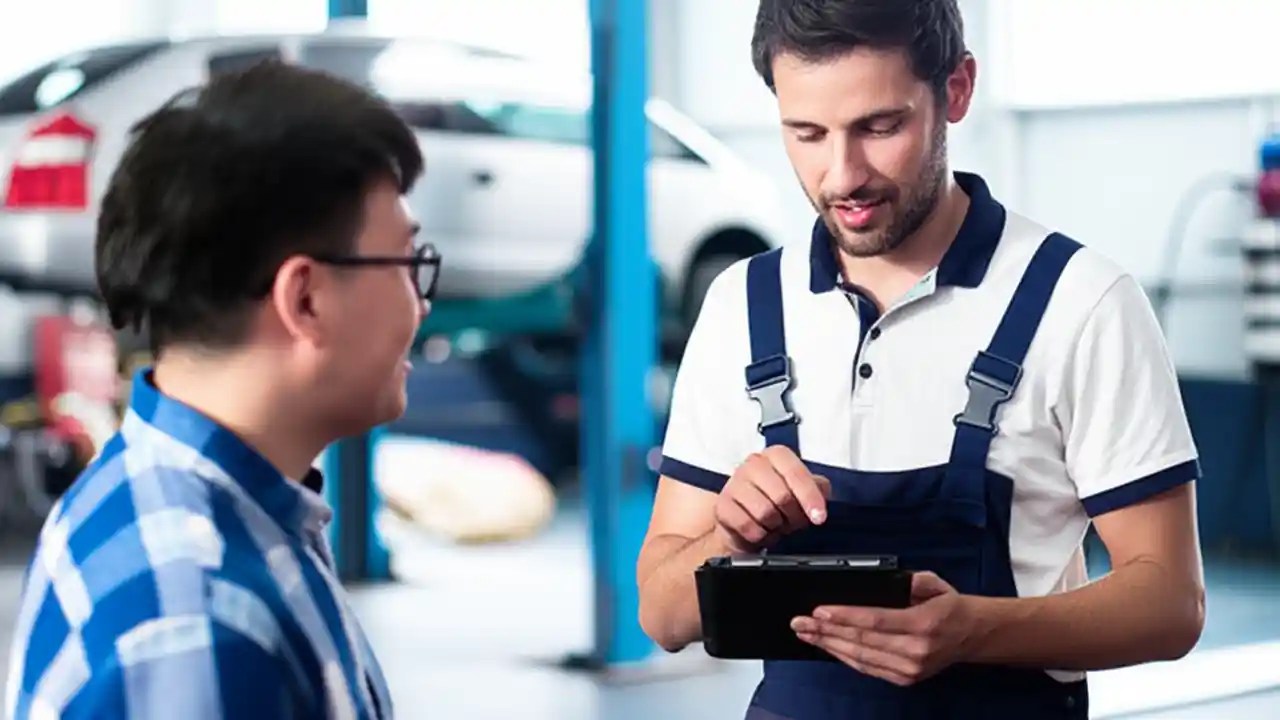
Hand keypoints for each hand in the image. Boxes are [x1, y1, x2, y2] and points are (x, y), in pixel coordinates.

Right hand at [714, 446, 830, 553]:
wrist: (747, 522)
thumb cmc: (776, 503)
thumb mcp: (801, 492)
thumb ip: (817, 488)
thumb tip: (822, 494)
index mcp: (775, 455)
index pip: (795, 472)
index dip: (809, 496)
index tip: (819, 517)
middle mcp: (753, 464)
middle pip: (781, 496)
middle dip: (793, 516)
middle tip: (794, 522)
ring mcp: (734, 484)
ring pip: (765, 512)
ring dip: (776, 526)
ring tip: (776, 525)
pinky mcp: (722, 506)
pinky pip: (747, 526)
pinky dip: (759, 535)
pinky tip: (761, 531)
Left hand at [791, 572, 975, 685]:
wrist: (971, 636)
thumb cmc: (949, 606)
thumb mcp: (934, 583)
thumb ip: (911, 579)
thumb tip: (884, 580)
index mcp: (923, 624)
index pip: (876, 621)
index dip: (844, 617)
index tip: (819, 611)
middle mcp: (916, 651)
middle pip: (861, 641)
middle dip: (826, 631)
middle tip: (799, 622)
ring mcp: (909, 669)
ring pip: (860, 658)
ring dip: (829, 645)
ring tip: (806, 634)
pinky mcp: (904, 679)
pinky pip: (867, 668)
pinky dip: (843, 657)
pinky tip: (827, 646)